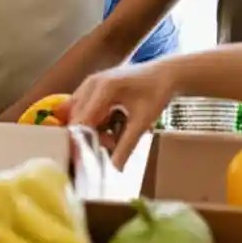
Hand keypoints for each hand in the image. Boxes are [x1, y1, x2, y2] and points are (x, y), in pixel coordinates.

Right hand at [62, 61, 176, 169]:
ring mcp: (90, 83)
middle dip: (88, 137)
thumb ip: (126, 146)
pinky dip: (93, 122)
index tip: (89, 159)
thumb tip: (114, 169)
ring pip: (78, 115)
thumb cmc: (156, 92)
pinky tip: (110, 126)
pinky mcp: (92, 87)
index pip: (81, 121)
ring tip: (112, 137)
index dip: (81, 142)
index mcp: (103, 88)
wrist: (165, 73)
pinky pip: (83, 109)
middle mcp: (91, 83)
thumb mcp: (142, 121)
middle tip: (110, 144)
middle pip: (76, 119)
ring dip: (91, 130)